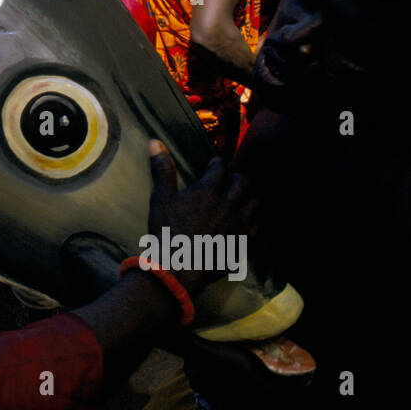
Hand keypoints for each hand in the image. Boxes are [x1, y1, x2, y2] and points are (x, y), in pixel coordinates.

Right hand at [144, 141, 254, 295]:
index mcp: (208, 190)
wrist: (179, 267)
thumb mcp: (161, 198)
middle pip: (243, 183)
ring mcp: (238, 225)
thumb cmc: (167, 231)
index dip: (217, 164)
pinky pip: (255, 229)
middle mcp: (229, 204)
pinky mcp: (242, 243)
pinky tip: (244, 225)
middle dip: (237, 178)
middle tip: (229, 180)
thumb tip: (154, 142)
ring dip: (248, 198)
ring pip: (254, 204)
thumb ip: (162, 169)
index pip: (220, 168)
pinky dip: (252, 223)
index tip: (214, 165)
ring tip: (240, 200)